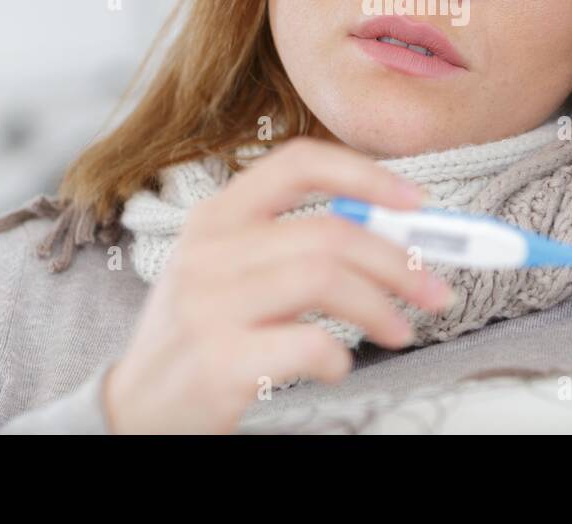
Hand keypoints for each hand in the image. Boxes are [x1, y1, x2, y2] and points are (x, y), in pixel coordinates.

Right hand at [101, 138, 454, 433]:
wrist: (135, 408)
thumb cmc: (203, 333)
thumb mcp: (231, 270)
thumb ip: (297, 244)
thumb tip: (399, 234)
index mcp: (217, 215)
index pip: (299, 163)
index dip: (367, 175)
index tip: (419, 203)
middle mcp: (209, 250)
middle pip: (330, 231)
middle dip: (400, 261)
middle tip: (436, 291)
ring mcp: (209, 304)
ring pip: (325, 278)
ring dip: (382, 307)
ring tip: (401, 331)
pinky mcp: (217, 361)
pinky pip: (307, 343)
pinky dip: (340, 356)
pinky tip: (338, 366)